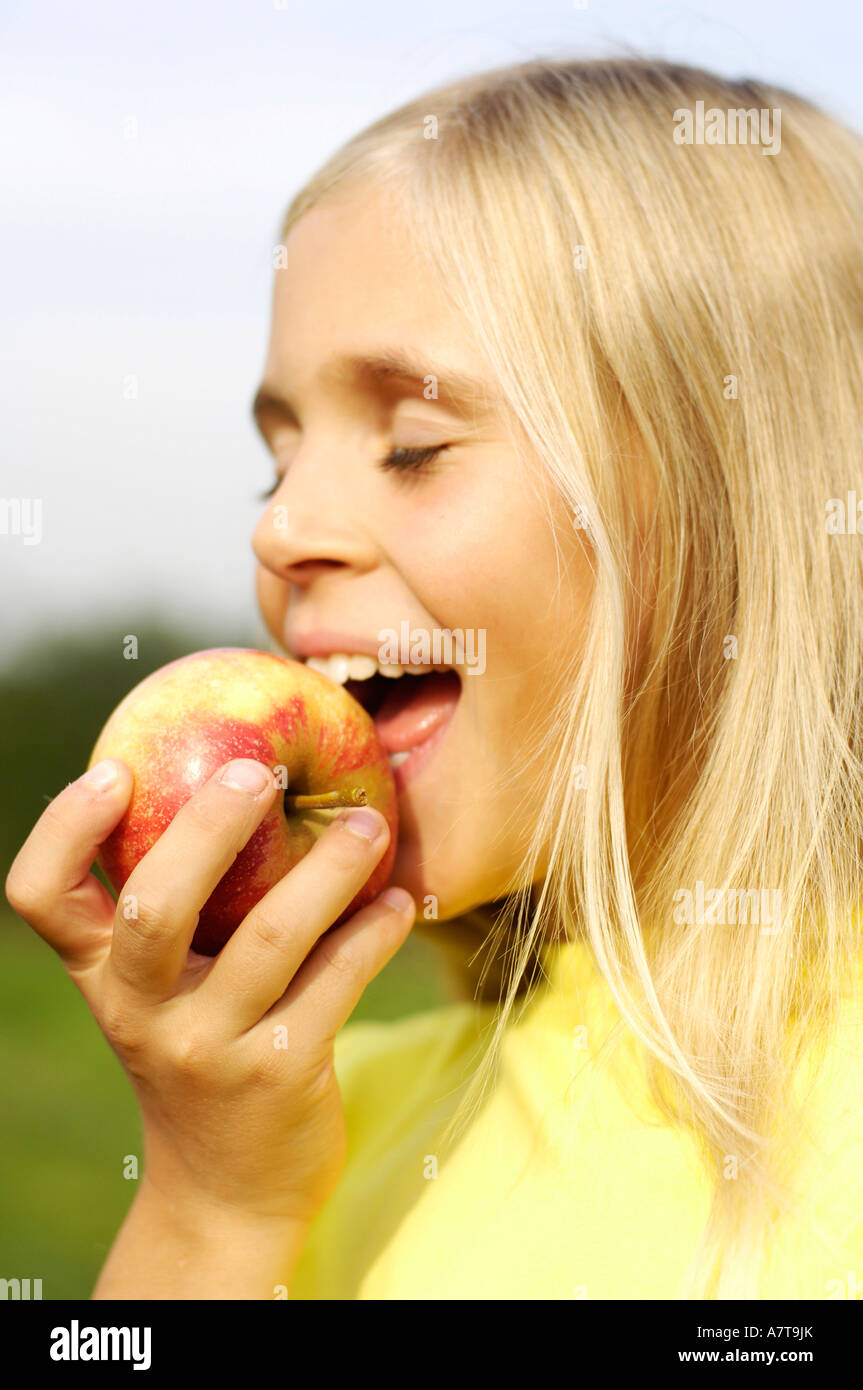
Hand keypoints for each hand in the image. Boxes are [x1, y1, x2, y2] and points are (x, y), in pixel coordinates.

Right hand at [5, 756, 413, 1228]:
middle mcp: (140, 1012)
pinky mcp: (280, 1073)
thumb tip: (231, 784)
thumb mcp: (160, 995)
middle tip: (259, 770)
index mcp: (102, 977)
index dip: (63, 828)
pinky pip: (336, 980)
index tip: (114, 768)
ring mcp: (208, 1048)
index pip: (41, 896)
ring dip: (329, 868)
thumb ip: (172, 914)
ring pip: (271, 936)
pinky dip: (373, 931)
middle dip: (206, 827)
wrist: (226, 1194)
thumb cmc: (199, 1058)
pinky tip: (398, 902)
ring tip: (370, 824)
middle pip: (155, 903)